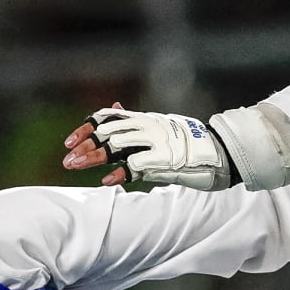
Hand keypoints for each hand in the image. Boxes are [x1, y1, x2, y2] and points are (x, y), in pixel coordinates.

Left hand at [68, 107, 232, 190]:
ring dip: (94, 157)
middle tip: (68, 161)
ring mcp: (155, 142)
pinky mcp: (164, 159)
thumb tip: (116, 107)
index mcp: (145, 119)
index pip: (107, 116)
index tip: (69, 142)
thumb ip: (136, 121)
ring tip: (77, 167)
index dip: (86, 128)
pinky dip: (119, 173)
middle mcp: (147, 127)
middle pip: (107, 132)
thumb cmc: (190, 144)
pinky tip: (108, 181)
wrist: (221, 152)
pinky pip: (135, 165)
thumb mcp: (161, 126)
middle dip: (84, 146)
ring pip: (116, 145)